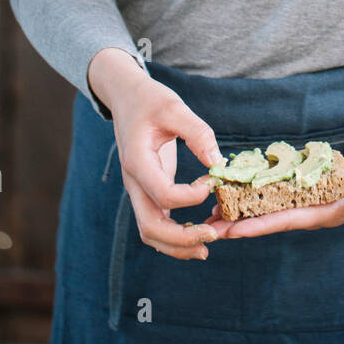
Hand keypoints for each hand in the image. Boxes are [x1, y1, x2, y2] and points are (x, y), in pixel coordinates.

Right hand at [88, 47, 230, 260]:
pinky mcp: (148, 191)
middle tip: (215, 234)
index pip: (162, 195)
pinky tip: (201, 232)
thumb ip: (197, 132)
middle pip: (151, 227)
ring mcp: (139, 190)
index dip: (191, 196)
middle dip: (183, 239)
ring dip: (178, 245)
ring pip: (151, 233)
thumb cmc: (149, 100)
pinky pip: (157, 223)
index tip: (213, 181)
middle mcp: (134, 182)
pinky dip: (176, 235)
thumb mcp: (173, 106)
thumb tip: (217, 161)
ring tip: (208, 246)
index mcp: (138, 162)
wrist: (126, 98)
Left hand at [214, 117, 343, 239]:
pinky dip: (255, 184)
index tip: (232, 231)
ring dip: (241, 205)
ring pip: (266, 202)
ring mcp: (303, 198)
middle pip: (267, 216)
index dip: (258, 226)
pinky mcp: (302, 184)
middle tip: (207, 224)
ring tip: (211, 205)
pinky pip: (274, 186)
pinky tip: (236, 181)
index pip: (285, 221)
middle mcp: (307, 210)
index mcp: (322, 215)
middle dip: (239, 221)